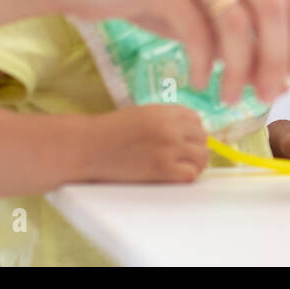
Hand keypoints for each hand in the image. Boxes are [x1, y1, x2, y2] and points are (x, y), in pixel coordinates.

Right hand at [41, 0, 289, 104]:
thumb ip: (237, 23)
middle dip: (279, 58)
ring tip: (230, 96)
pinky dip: (204, 65)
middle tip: (271, 94)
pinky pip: (197, 32)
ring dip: (242, 69)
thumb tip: (278, 68)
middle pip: (274, 6)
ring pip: (239, 23)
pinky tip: (199, 81)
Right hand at [89, 105, 208, 182]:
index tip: (186, 140)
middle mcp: (171, 127)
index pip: (196, 120)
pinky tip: (175, 176)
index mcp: (165, 112)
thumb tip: (186, 131)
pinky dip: (187, 176)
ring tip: (182, 167)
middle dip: (195, 147)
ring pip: (201, 157)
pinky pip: (190, 174)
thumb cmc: (110, 131)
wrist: (88, 146)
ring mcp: (168, 148)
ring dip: (195, 163)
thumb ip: (165, 119)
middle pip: (202, 138)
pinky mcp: (162, 169)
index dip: (192, 131)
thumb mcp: (142, 114)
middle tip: (184, 156)